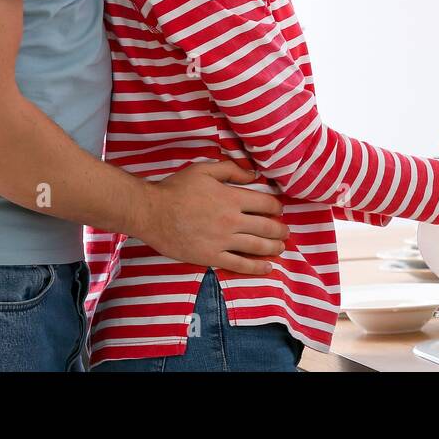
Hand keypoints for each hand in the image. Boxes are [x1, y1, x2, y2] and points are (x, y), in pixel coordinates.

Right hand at [126, 161, 289, 275]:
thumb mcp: (204, 170)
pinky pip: (239, 265)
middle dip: (280, 230)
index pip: (265, 203)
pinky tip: (267, 268)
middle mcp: (231, 221)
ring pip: (257, 247)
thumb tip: (254, 175)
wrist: (152, 212)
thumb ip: (231, 170)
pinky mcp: (211, 257)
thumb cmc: (176, 188)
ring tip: (281, 247)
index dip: (276, 206)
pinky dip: (256, 268)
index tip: (279, 209)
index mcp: (231, 198)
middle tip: (286, 231)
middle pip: (266, 227)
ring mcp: (222, 241)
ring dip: (274, 247)